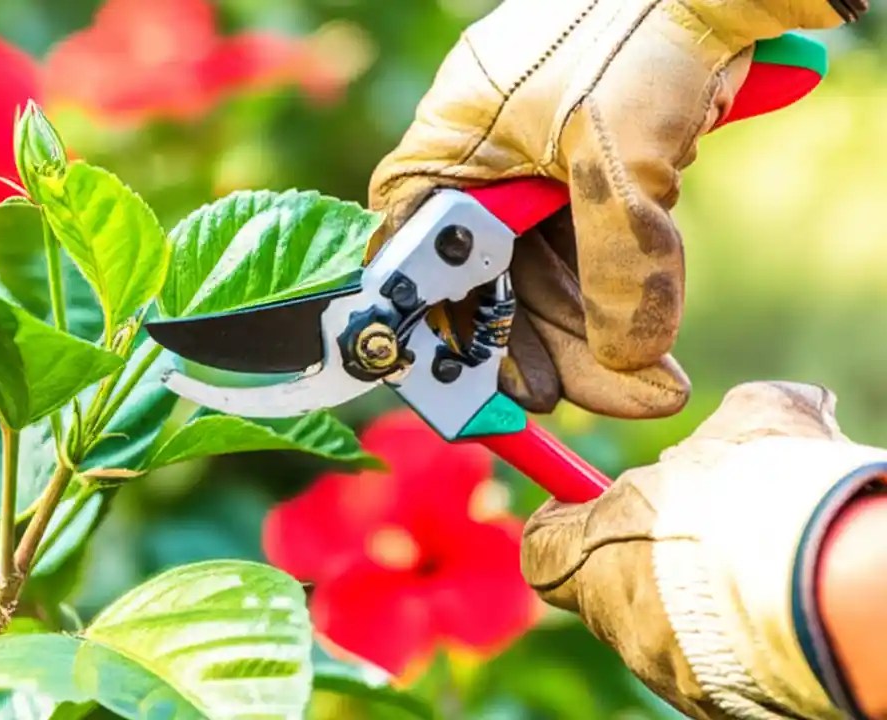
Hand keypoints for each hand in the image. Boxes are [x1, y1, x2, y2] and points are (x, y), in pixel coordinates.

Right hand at [368, 0, 864, 418]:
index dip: (442, 332)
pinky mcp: (583, 177)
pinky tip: (649, 348)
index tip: (476, 392)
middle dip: (542, 349)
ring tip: (648, 389)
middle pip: (490, 285)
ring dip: (591, 338)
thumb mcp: (618, 154)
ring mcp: (532, 173)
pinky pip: (584, 257)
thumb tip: (627, 358)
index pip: (418, 262)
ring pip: (543, 280)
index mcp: (444, 150)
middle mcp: (478, 168)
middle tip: (583, 403)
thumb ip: (618, 261)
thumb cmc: (639, 34)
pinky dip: (614, 300)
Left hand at [521, 382, 886, 718]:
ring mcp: (671, 673)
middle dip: (647, 556)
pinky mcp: (724, 707)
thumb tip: (762, 411)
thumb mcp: (752, 425)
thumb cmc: (771, 498)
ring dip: (700, 599)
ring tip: (760, 567)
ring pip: (669, 631)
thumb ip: (735, 421)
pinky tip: (782, 608)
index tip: (588, 497)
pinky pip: (718, 668)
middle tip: (702, 527)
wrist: (834, 590)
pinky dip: (740, 639)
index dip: (562, 519)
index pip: (540, 548)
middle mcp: (621, 626)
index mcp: (593, 555)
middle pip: (610, 590)